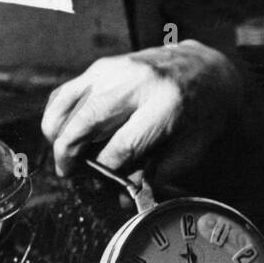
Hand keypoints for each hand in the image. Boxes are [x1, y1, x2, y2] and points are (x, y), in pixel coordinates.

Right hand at [40, 39, 242, 177]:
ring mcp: (116, 69)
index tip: (99, 185)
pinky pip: (68, 90)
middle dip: (69, 152)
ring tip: (63, 155)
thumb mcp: (190, 148)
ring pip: (68, 102)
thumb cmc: (201, 113)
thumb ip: (156, 172)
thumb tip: (121, 197)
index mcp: (166, 106)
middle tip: (68, 173)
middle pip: (87, 120)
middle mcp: (137, 82)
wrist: (207, 70)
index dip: (106, 170)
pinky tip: (63, 131)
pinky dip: (57, 112)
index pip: (122, 146)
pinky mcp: (103, 65)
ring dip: (56, 133)